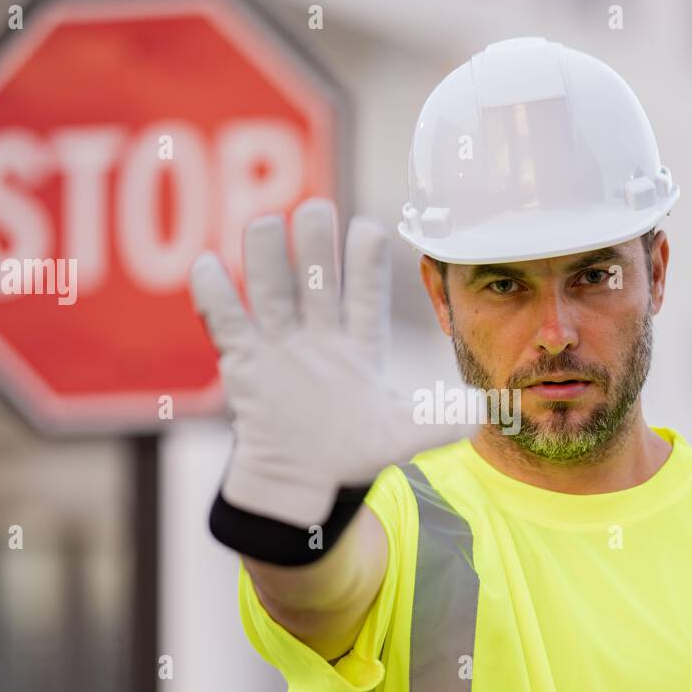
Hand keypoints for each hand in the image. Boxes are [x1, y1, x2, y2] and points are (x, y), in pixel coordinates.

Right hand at [189, 197, 465, 528]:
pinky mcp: (245, 360)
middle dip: (313, 245)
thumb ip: (436, 421)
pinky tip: (208, 266)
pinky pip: (228, 322)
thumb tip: (482, 412)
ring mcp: (281, 343)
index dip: (365, 263)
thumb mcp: (399, 437)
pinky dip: (215, 294)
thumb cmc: (353, 452)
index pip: (364, 293)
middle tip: (314, 210)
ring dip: (264, 257)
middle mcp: (321, 333)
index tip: (368, 230)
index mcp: (360, 343)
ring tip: (263, 223)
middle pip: (315, 279)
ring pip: (270, 290)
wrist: (302, 482)